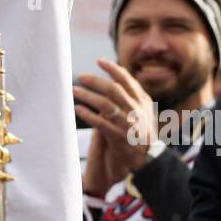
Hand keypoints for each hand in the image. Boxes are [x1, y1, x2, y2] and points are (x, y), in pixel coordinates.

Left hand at [73, 58, 158, 191]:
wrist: (146, 160)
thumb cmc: (138, 131)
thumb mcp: (140, 110)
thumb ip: (129, 94)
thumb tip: (112, 75)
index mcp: (141, 101)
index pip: (127, 80)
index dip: (113, 69)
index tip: (99, 61)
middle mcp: (136, 111)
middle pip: (114, 90)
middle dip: (96, 81)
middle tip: (81, 76)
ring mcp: (128, 125)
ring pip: (106, 105)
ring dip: (88, 96)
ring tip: (74, 90)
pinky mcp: (119, 138)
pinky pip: (101, 124)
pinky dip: (88, 115)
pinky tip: (77, 109)